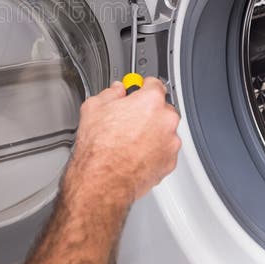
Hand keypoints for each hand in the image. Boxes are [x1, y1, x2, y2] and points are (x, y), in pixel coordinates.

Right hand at [67, 78, 180, 206]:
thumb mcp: (94, 107)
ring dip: (152, 132)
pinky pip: (164, 151)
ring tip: (129, 140)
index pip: (154, 84)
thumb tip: (116, 90)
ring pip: (164, 131)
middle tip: (129, 119)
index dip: (142, 87)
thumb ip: (110, 93)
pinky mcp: (169, 163)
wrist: (103, 180)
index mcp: (150, 101)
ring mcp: (170, 143)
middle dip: (147, 112)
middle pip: (162, 108)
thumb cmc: (99, 147)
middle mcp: (166, 120)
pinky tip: (135, 154)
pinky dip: (154, 151)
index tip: (137, 91)